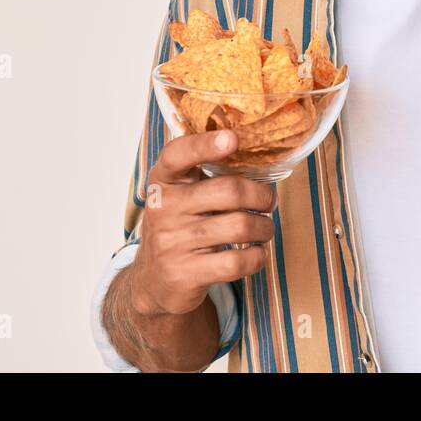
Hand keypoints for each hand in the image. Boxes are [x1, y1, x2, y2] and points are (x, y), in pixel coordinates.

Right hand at [127, 129, 276, 317]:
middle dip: (261, 196)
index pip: (177, 154)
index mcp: (163, 181)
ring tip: (264, 229)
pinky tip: (255, 253)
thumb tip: (258, 157)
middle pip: (229, 190)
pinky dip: (257, 257)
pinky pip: (236, 262)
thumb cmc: (178, 228)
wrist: (152, 282)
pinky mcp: (185, 274)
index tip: (232, 138)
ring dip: (264, 227)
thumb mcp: (180, 196)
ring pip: (239, 226)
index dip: (205, 144)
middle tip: (268, 202)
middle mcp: (163, 208)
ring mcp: (172, 243)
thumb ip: (206, 175)